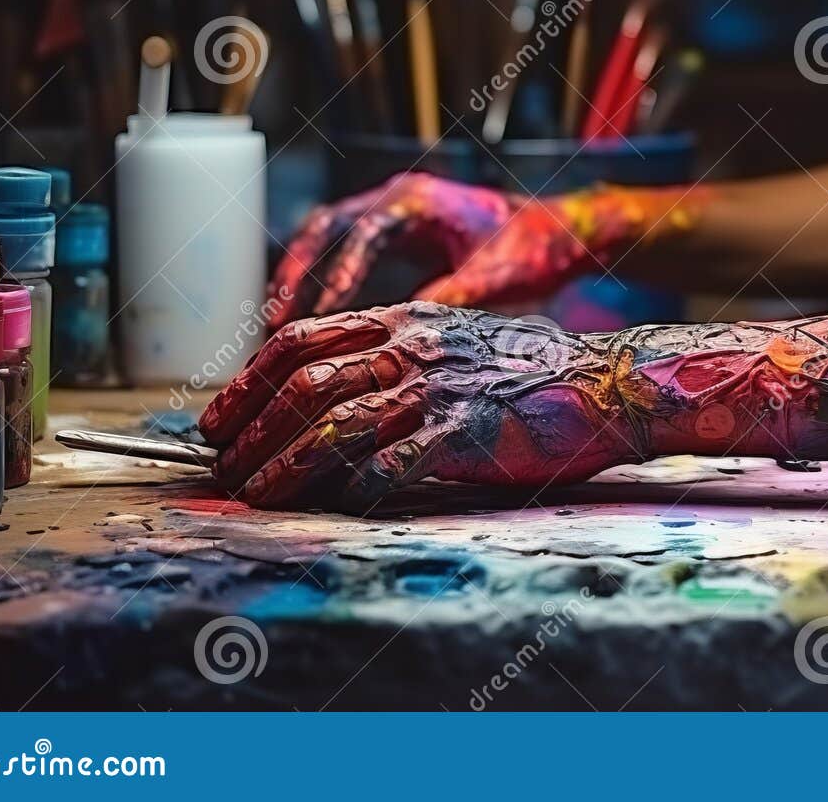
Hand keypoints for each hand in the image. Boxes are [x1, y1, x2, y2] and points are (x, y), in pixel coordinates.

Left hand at [198, 302, 648, 508]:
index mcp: (406, 320)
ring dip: (282, 466)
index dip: (248, 381)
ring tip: (254, 494)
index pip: (301, 339)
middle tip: (222, 466)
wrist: (609, 383)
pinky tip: (322, 507)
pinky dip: (345, 489)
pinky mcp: (463, 435)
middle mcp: (413, 348)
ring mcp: (437, 390)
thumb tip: (342, 388)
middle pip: (305, 384)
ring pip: (332, 426)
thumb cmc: (537, 371)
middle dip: (251, 430)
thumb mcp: (460, 340)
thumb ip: (403, 354)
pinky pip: (386, 466)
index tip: (219, 418)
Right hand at [266, 172, 698, 325]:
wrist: (557, 233)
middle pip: (325, 228)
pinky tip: (305, 328)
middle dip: (296, 274)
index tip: (320, 317)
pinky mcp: (390, 235)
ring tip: (274, 329)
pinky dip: (318, 284)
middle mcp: (396, 199)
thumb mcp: (498, 277)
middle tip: (274, 324)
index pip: (366, 232)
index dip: (339, 274)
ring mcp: (389, 212)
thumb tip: (407, 333)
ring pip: (323, 238)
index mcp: (421, 200)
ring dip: (298, 279)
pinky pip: (339, 254)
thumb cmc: (533, 249)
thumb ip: (455, 297)